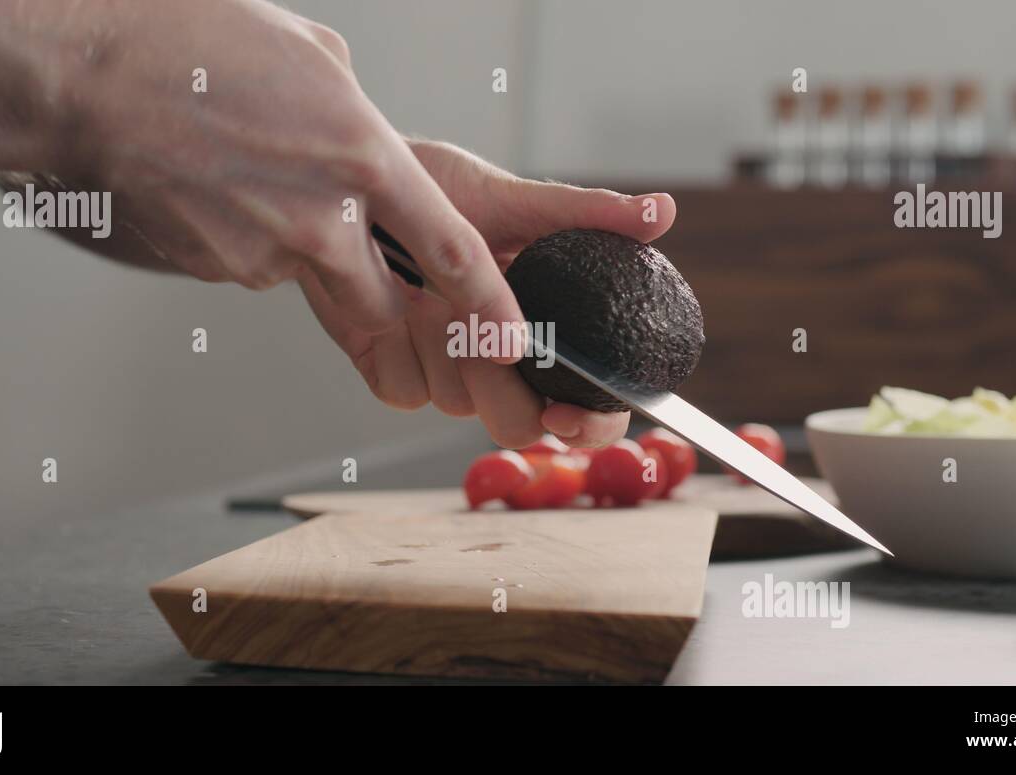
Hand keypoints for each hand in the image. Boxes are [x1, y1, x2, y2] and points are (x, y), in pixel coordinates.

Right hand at [42, 0, 523, 340]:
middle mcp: (322, 220)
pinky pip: (259, 267)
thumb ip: (358, 115)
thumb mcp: (312, 57)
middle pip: (385, 308)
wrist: (89, 78)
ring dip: (306, 252)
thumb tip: (370, 148)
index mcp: (364, 158)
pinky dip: (255, 240)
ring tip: (257, 181)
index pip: (452, 252)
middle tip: (401, 332)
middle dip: (400, 327)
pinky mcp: (219, 270)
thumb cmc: (197, 46)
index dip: (490, 305)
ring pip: (314, 279)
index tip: (513, 341)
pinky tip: (223, 191)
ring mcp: (265, 254)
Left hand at [302, 139, 677, 447]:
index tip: (568, 411)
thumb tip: (663, 212)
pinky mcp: (391, 371)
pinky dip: (394, 343)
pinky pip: (402, 390)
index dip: (592, 424)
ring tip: (423, 280)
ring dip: (442, 341)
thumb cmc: (436, 185)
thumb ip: (586, 214)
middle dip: (500, 382)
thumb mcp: (512, 199)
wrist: (351, 185)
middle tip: (473, 321)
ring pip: (456, 402)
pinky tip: (389, 295)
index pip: (592, 404)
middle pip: (520, 425)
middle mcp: (499, 357)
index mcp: (543, 326)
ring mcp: (444, 369)